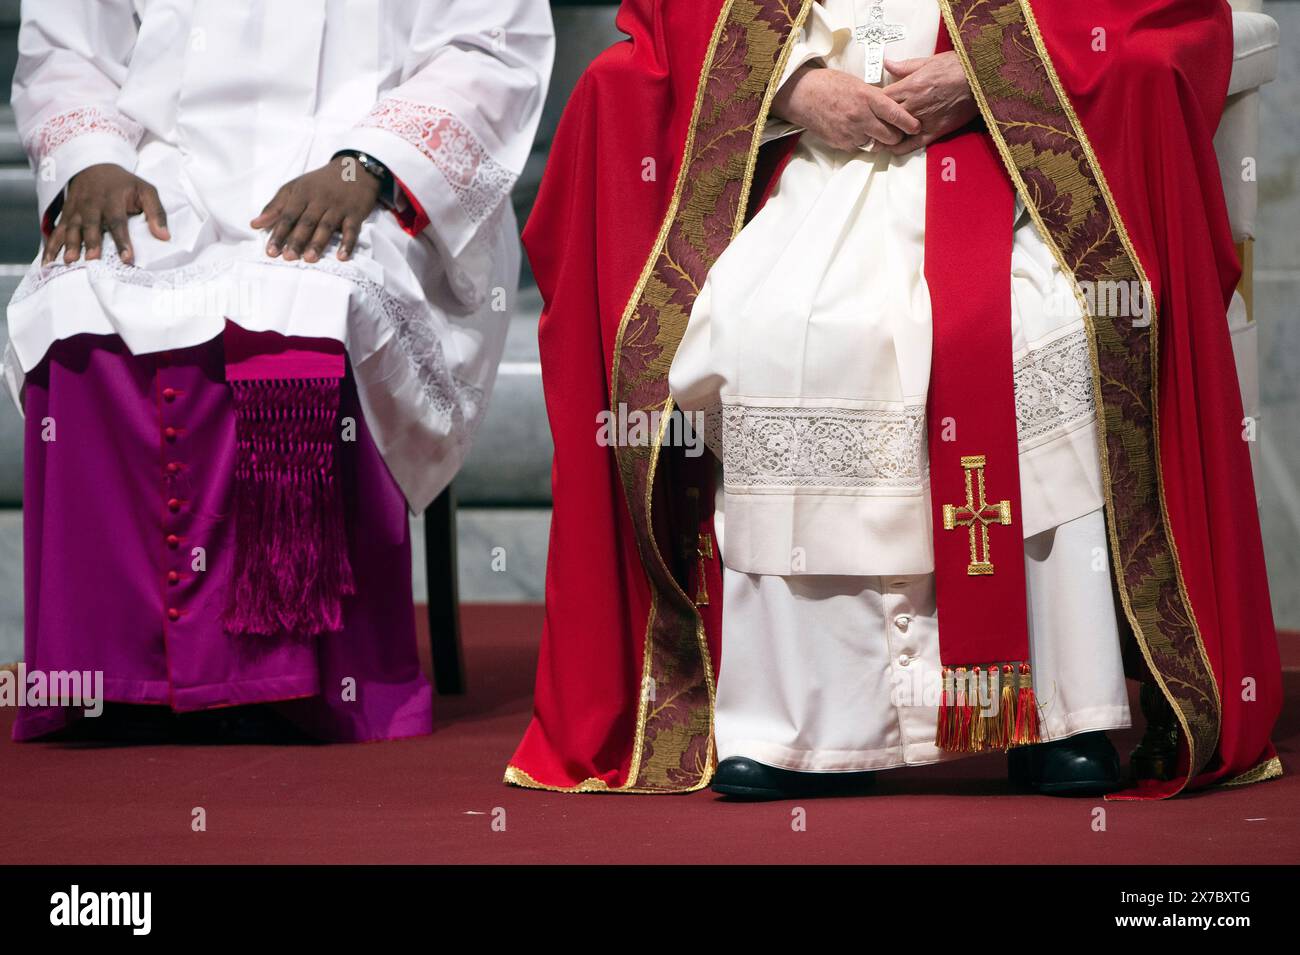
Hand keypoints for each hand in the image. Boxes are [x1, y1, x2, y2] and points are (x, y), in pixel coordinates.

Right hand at [43, 163, 168, 265]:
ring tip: (70, 261)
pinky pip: (57, 231)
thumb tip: (165, 237)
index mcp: (113, 201)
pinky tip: (49, 261)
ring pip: (71, 228)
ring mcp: (76, 210)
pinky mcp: (66, 215)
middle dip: (91, 242)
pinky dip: (51, 245)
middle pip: (91, 226)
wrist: (93, 165)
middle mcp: (92, 206)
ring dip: (69, 245)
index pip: (118, 222)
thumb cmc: (124, 184)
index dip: (122, 240)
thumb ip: (157, 212)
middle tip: (92, 259)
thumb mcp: (145, 190)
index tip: (127, 258)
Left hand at [251, 155, 381, 262]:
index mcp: (302, 193)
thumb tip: (254, 224)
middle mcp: (320, 200)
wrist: (355, 169)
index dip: (279, 234)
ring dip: (318, 243)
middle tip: (288, 257)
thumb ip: (275, 206)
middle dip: (296, 240)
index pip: (288, 216)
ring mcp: (338, 207)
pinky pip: (351, 230)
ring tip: (309, 259)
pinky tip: (342, 257)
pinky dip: (347, 243)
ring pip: (326, 226)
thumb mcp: (295, 188)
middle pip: (306, 222)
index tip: (271, 251)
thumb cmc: (320, 183)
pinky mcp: (355, 213)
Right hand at [771, 64, 920, 150]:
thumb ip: (874, 97)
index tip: (916, 126)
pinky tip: (854, 131)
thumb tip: (890, 107)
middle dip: (896, 137)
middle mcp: (861, 117)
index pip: (896, 114)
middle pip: (890, 136)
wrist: (802, 95)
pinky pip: (858, 147)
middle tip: (896, 133)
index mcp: (868, 97)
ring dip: (878, 141)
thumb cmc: (829, 84)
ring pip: (875, 144)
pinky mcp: (841, 143)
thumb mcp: (857, 83)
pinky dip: (860, 142)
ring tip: (873, 132)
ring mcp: (851, 132)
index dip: (909, 123)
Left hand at [878, 52, 977, 154]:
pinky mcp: (936, 131)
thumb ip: (905, 66)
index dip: (872, 103)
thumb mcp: (928, 61)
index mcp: (909, 86)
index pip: (881, 99)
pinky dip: (900, 148)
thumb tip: (887, 63)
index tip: (869, 105)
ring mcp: (924, 120)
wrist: (979, 78)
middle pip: (885, 117)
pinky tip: (891, 150)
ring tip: (874, 138)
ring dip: (884, 136)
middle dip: (875, 121)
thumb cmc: (955, 66)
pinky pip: (913, 144)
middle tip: (866, 125)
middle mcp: (914, 105)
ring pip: (896, 132)